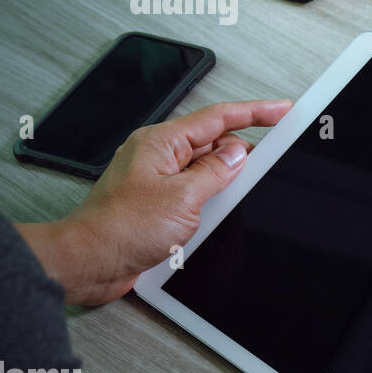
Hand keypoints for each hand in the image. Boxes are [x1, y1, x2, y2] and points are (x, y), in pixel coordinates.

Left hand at [17, 100, 291, 304]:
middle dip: (239, 156)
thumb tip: (238, 155)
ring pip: (205, 171)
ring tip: (225, 203)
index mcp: (161, 142)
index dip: (255, 112)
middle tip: (267, 167)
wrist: (89, 262)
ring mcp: (157, 179)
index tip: (282, 110)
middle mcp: (158, 156)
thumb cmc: (119, 229)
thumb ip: (216, 172)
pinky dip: (209, 200)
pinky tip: (211, 217)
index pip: (218, 117)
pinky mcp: (157, 202)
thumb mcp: (183, 198)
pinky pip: (194, 192)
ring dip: (222, 184)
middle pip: (214, 144)